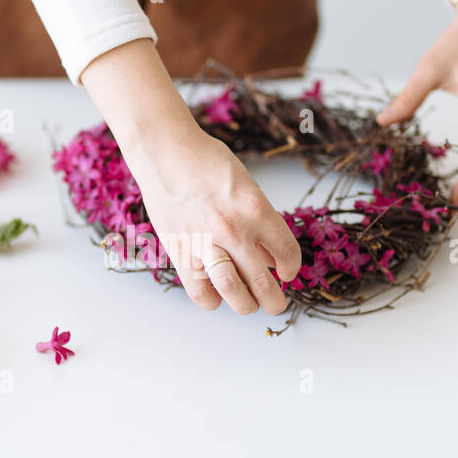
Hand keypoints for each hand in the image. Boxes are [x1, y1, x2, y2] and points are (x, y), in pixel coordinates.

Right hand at [128, 121, 301, 313]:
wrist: (165, 152)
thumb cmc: (207, 162)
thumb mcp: (246, 186)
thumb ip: (258, 222)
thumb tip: (268, 257)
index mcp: (256, 209)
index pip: (287, 253)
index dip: (292, 269)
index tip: (288, 274)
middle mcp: (233, 230)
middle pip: (264, 283)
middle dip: (275, 301)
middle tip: (276, 304)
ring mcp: (205, 243)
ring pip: (233, 292)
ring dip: (246, 306)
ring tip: (249, 305)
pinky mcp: (180, 251)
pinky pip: (199, 291)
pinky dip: (211, 301)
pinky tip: (217, 295)